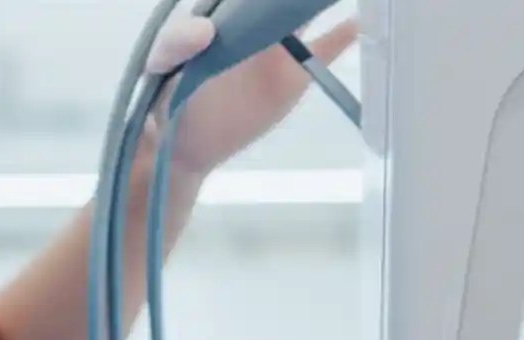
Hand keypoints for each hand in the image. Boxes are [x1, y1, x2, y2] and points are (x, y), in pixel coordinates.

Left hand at [145, 8, 358, 176]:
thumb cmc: (168, 93)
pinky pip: (325, 49)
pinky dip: (345, 34)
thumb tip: (206, 29)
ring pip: (306, 12)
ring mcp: (278, 46)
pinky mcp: (294, 75)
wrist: (184, 143)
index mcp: (225, 7)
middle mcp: (255, 20)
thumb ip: (174, 42)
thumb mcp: (162, 63)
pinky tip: (362, 20)